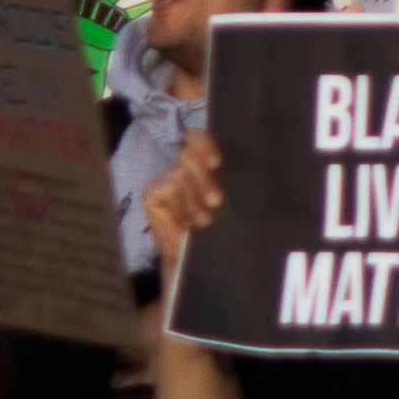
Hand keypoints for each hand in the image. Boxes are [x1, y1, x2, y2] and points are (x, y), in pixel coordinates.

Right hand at [144, 140, 226, 276]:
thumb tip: (245, 164)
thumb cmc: (220, 228)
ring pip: (179, 174)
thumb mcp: (229, 202)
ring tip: (205, 221)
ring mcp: (166, 180)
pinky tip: (187, 223)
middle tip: (216, 202)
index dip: (205, 145)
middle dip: (204, 180)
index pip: (197, 138)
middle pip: (189, 156)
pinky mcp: (152, 194)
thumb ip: (228, 181)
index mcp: (205, 163)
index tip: (217, 164)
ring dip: (193, 198)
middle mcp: (184, 167)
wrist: (199, 259)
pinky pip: (166, 189)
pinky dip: (179, 206)